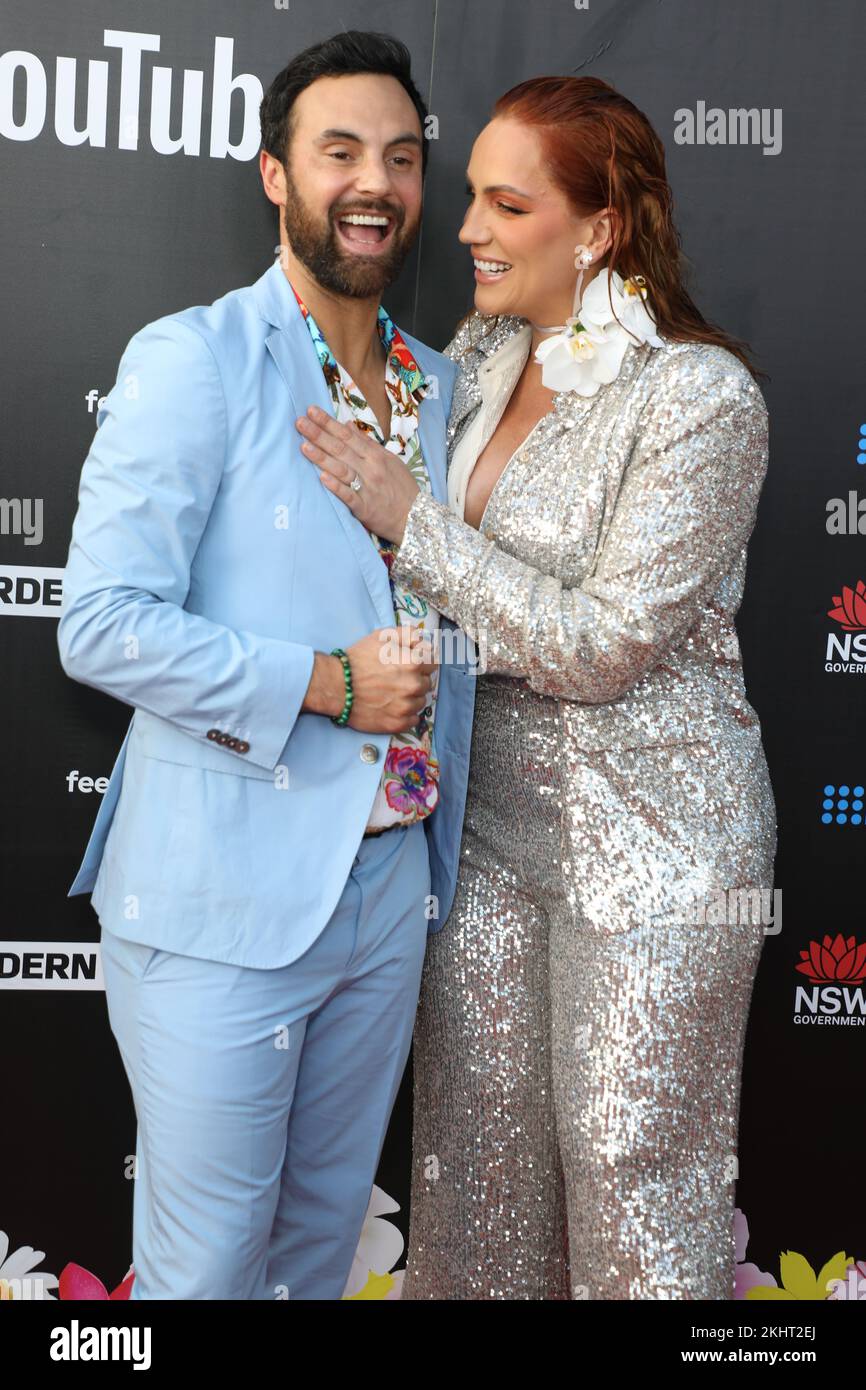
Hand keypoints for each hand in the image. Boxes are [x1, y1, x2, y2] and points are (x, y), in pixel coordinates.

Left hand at [295, 405, 418, 543]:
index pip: (347, 435)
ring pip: (342, 469)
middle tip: (299, 422)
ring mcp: (367, 488)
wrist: (417, 517)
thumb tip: (347, 425)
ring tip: (304, 446)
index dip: (328, 423)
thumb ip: (367, 443)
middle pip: (341, 449)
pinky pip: (349, 496)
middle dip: (319, 435)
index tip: (311, 411)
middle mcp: (371, 469)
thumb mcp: (390, 460)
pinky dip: (336, 487)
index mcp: (376, 455)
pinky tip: (322, 478)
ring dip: (322, 458)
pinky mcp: (365, 508)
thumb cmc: (403, 488)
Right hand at [345, 626, 436, 733]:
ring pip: (421, 701)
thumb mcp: (382, 636)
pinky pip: (413, 720)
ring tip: (392, 693)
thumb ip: (408, 634)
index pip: (433, 662)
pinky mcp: (397, 724)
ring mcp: (406, 707)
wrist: (335, 686)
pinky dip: (406, 714)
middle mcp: (414, 686)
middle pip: (427, 683)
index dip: (421, 661)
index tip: (410, 663)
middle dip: (416, 679)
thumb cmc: (358, 658)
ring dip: (411, 697)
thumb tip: (423, 639)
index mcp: (414, 663)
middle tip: (396, 678)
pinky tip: (392, 706)